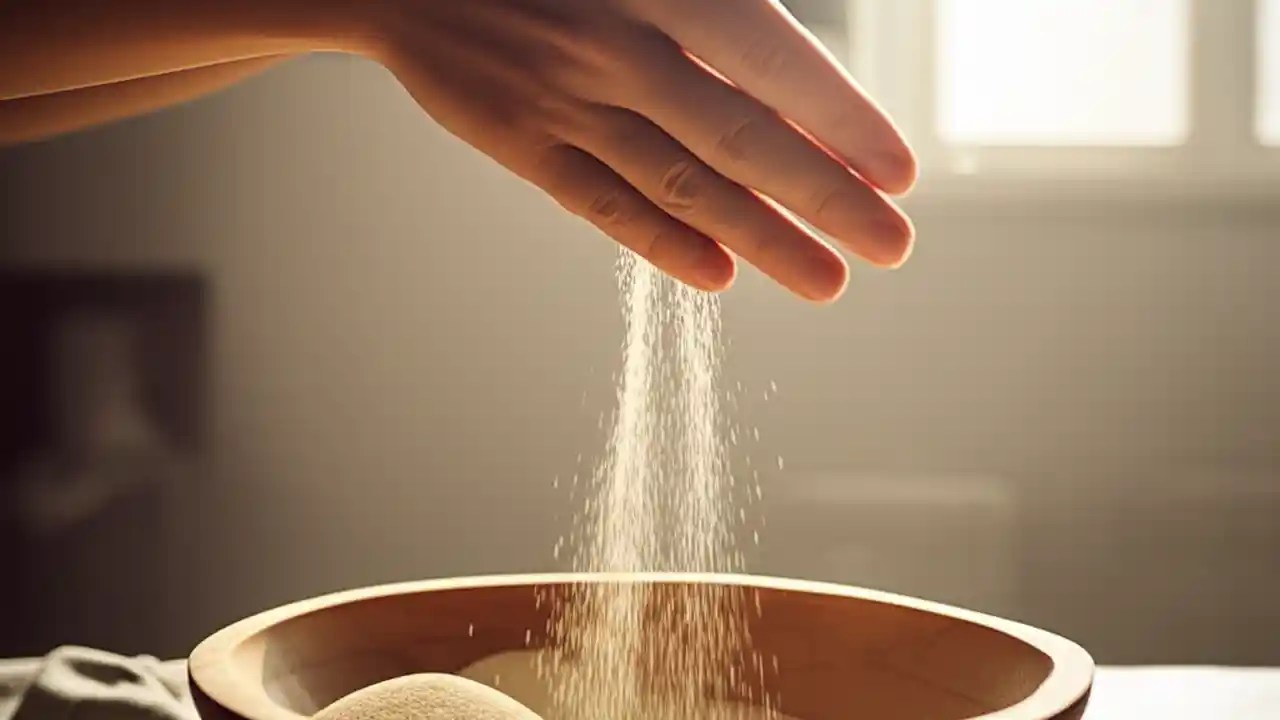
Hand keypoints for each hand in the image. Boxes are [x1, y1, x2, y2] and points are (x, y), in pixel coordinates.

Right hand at [364, 0, 916, 301]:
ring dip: (762, 239)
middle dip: (826, 200)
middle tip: (891, 248)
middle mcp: (617, 46)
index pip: (774, 63)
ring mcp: (563, 101)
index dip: (842, 122)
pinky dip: (661, 243)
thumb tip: (795, 73)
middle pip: (741, 139)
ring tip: (827, 283)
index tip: (898, 173)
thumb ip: (712, 6)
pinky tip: (719, 276)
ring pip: (679, 185)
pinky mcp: (519, 141)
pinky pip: (599, 203)